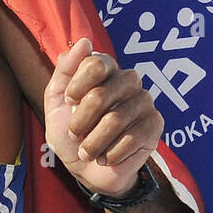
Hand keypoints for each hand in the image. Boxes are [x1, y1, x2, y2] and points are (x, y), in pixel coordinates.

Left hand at [44, 38, 162, 197]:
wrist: (87, 169)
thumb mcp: (56, 102)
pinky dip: (110, 153)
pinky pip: (131, 138)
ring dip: (93, 142)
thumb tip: (84, 42)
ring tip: (88, 150)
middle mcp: (128, 80)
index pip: (96, 64)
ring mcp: (144, 101)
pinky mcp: (155, 124)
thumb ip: (65, 71)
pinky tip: (107, 156)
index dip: (77, 87)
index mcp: (105, 70)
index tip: (69, 102)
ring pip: (114, 120)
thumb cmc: (70, 133)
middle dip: (80, 122)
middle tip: (75, 134)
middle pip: (101, 94)